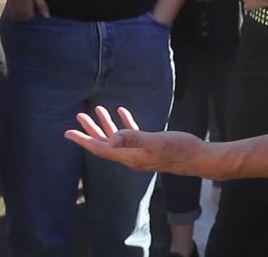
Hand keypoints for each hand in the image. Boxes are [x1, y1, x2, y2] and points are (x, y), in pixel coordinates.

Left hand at [65, 106, 216, 176]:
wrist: (199, 158)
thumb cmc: (180, 149)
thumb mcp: (156, 142)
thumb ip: (133, 139)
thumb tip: (112, 139)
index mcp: (130, 157)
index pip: (100, 149)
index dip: (83, 140)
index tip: (67, 133)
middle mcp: (132, 157)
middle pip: (105, 144)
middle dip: (90, 130)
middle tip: (79, 115)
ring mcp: (140, 153)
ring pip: (117, 139)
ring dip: (106, 125)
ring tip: (97, 109)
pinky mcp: (150, 147)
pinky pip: (131, 135)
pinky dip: (124, 124)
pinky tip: (122, 112)